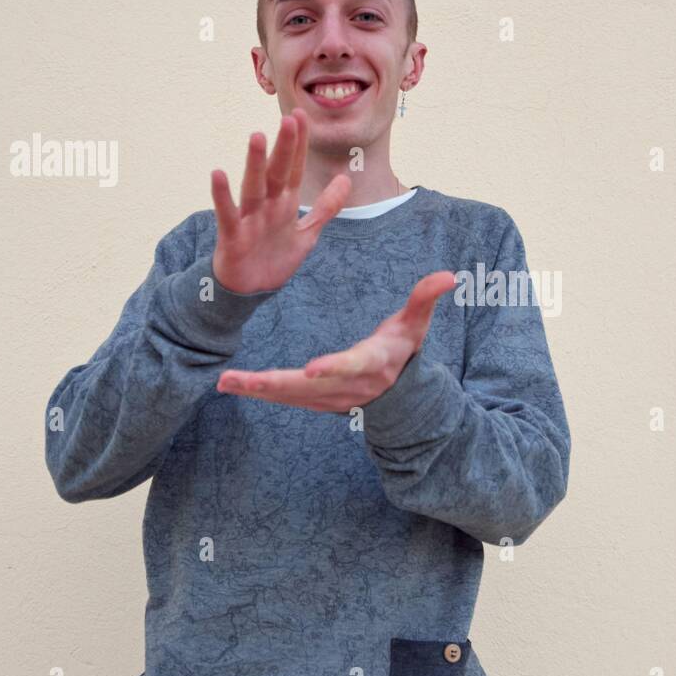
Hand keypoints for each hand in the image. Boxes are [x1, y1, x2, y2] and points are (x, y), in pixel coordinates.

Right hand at [210, 110, 350, 293]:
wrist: (249, 291)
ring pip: (253, 187)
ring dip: (255, 164)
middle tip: (290, 118)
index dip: (299, 145)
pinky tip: (218, 174)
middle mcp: (266, 206)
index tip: (302, 116)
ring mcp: (248, 219)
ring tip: (257, 137)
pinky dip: (222, 196)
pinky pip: (226, 213)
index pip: (294, 169)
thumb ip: (326, 207)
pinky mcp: (232, 236)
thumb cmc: (274, 258)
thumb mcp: (307, 232)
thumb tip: (346, 179)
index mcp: (283, 204)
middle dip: (284, 148)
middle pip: (277, 172)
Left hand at [216, 271, 457, 411]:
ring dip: (257, 389)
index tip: (310, 369)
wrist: (399, 393)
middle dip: (273, 384)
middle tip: (240, 379)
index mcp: (372, 363)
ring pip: (290, 395)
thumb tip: (449, 275)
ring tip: (226, 382)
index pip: (352, 365)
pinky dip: (258, 391)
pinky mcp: (316, 400)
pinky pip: (284, 397)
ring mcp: (330, 397)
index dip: (333, 368)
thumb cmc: (404, 349)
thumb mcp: (416, 323)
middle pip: (308, 387)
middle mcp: (348, 385)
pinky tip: (231, 385)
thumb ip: (425, 298)